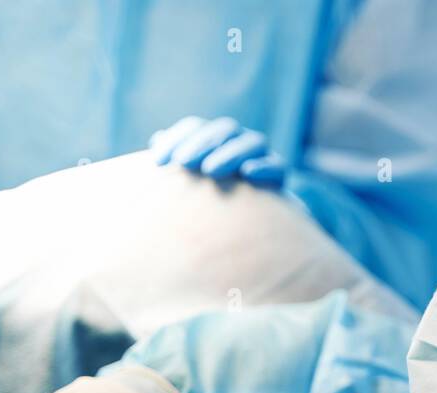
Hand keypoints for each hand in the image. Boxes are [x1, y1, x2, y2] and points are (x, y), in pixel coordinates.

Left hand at [149, 116, 285, 186]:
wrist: (253, 221)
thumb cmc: (210, 199)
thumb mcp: (190, 182)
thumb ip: (177, 160)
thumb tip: (157, 138)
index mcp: (215, 139)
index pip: (194, 127)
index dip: (175, 139)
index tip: (157, 162)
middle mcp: (239, 142)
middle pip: (224, 130)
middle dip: (202, 144)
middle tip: (183, 162)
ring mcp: (262, 156)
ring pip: (252, 143)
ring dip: (230, 153)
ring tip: (210, 171)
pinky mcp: (279, 176)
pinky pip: (276, 165)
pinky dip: (263, 166)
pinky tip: (247, 174)